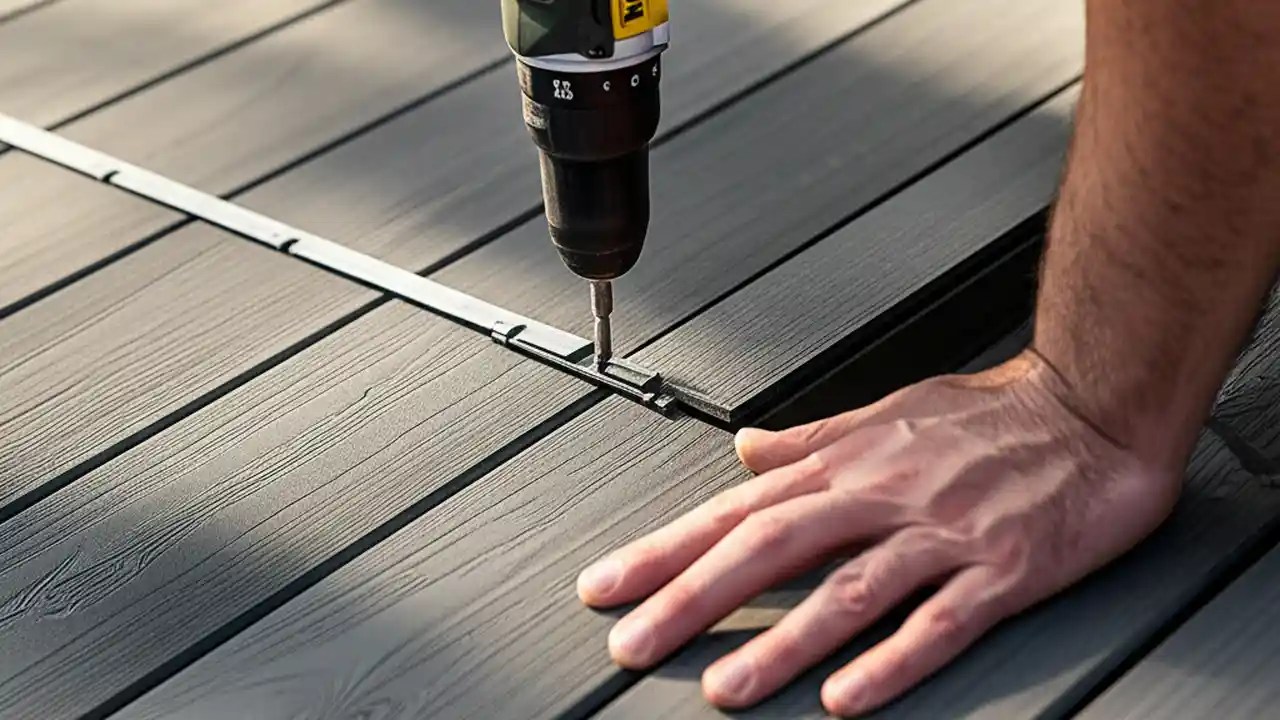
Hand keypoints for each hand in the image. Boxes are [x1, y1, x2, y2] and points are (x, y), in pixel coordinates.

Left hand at [576, 350, 1181, 715]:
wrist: (1092, 406)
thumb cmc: (990, 413)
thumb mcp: (886, 411)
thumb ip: (811, 440)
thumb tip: (745, 447)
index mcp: (847, 465)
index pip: (737, 509)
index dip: (666, 549)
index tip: (610, 583)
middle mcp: (881, 495)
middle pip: (770, 546)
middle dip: (693, 596)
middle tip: (632, 640)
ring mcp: (940, 533)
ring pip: (846, 591)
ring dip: (781, 642)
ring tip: (723, 686)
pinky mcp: (1002, 569)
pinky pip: (939, 621)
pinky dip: (891, 659)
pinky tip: (846, 697)